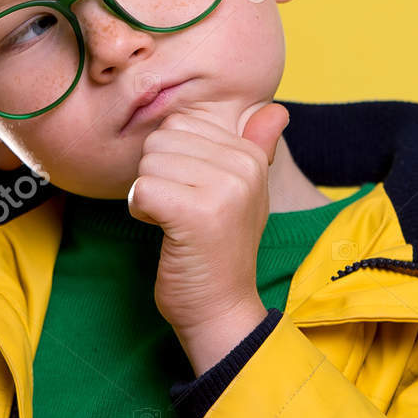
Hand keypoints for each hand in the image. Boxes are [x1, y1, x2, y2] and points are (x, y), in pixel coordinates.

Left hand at [127, 99, 289, 373]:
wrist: (220, 309)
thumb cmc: (219, 250)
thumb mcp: (245, 193)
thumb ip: (256, 146)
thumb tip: (276, 108)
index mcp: (251, 156)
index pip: (182, 122)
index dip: (173, 159)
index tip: (193, 192)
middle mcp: (243, 166)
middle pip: (161, 139)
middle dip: (157, 175)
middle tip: (181, 211)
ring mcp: (223, 188)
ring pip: (148, 162)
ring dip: (149, 195)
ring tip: (175, 221)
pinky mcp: (196, 213)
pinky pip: (142, 189)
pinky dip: (141, 212)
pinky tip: (164, 231)